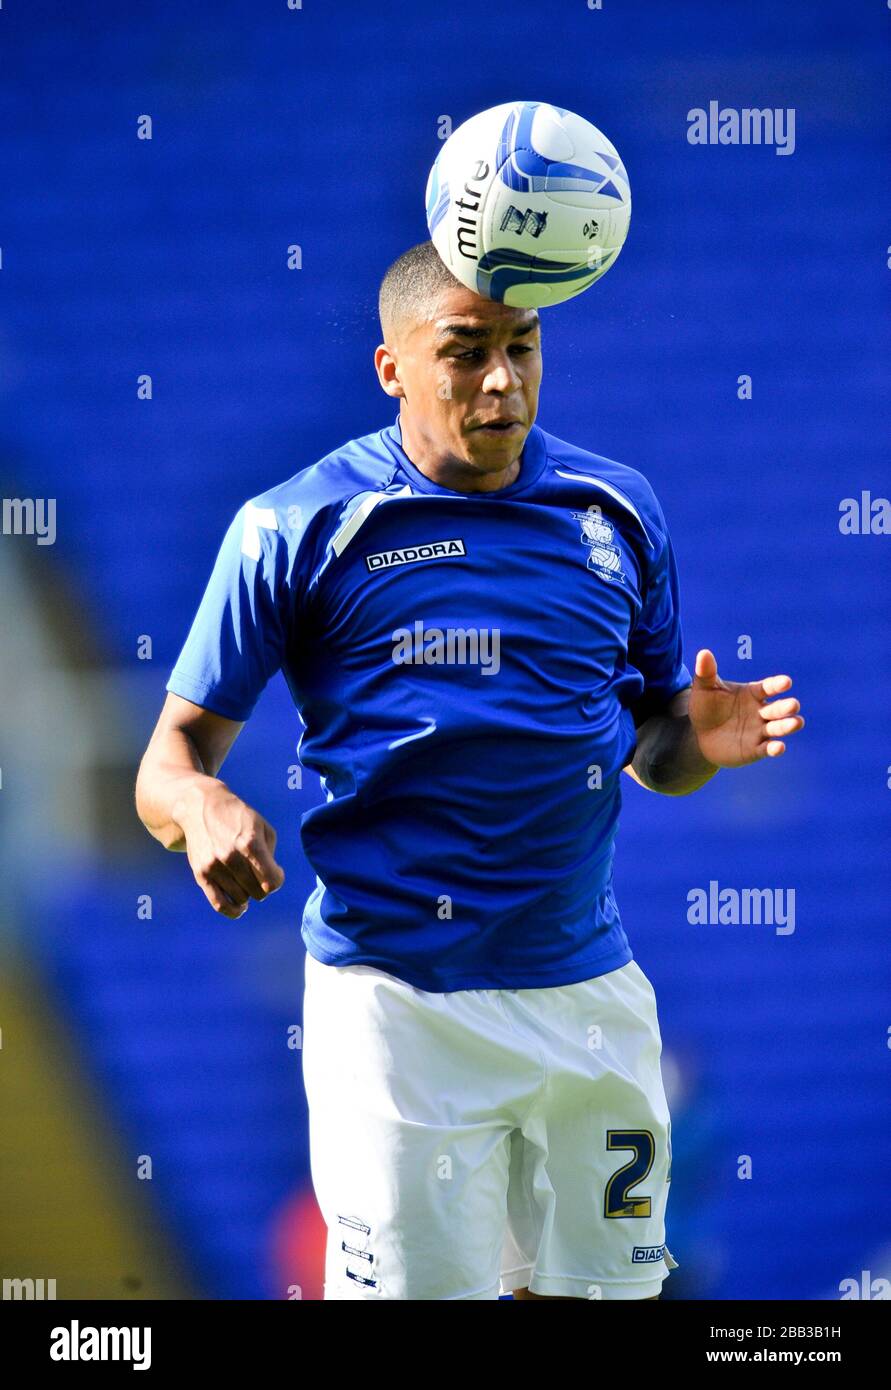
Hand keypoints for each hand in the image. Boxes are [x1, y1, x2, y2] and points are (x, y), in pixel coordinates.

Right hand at [179, 783, 284, 918]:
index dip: (277, 879)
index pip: (272, 881)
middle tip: (259, 874)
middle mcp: (230, 856)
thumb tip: (271, 881)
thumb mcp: (262, 827)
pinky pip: (219, 904)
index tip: (275, 872)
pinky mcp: (201, 874)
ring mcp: (214, 867)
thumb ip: (271, 855)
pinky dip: (233, 911)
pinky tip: (240, 908)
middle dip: (263, 886)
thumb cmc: (238, 818)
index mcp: (250, 843)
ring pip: (242, 898)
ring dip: (249, 893)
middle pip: (258, 891)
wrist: (201, 808)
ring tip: (247, 881)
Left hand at [689, 648, 804, 767]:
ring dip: (787, 726)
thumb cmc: (706, 707)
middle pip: (779, 708)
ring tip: (795, 723)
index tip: (786, 682)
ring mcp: (760, 731)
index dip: (778, 684)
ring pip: (779, 728)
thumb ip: (706, 673)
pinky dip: (774, 748)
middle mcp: (761, 711)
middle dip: (787, 707)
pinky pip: (767, 749)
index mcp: (753, 693)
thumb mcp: (704, 689)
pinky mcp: (755, 749)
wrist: (699, 735)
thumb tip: (703, 653)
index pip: (769, 687)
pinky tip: (778, 747)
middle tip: (793, 705)